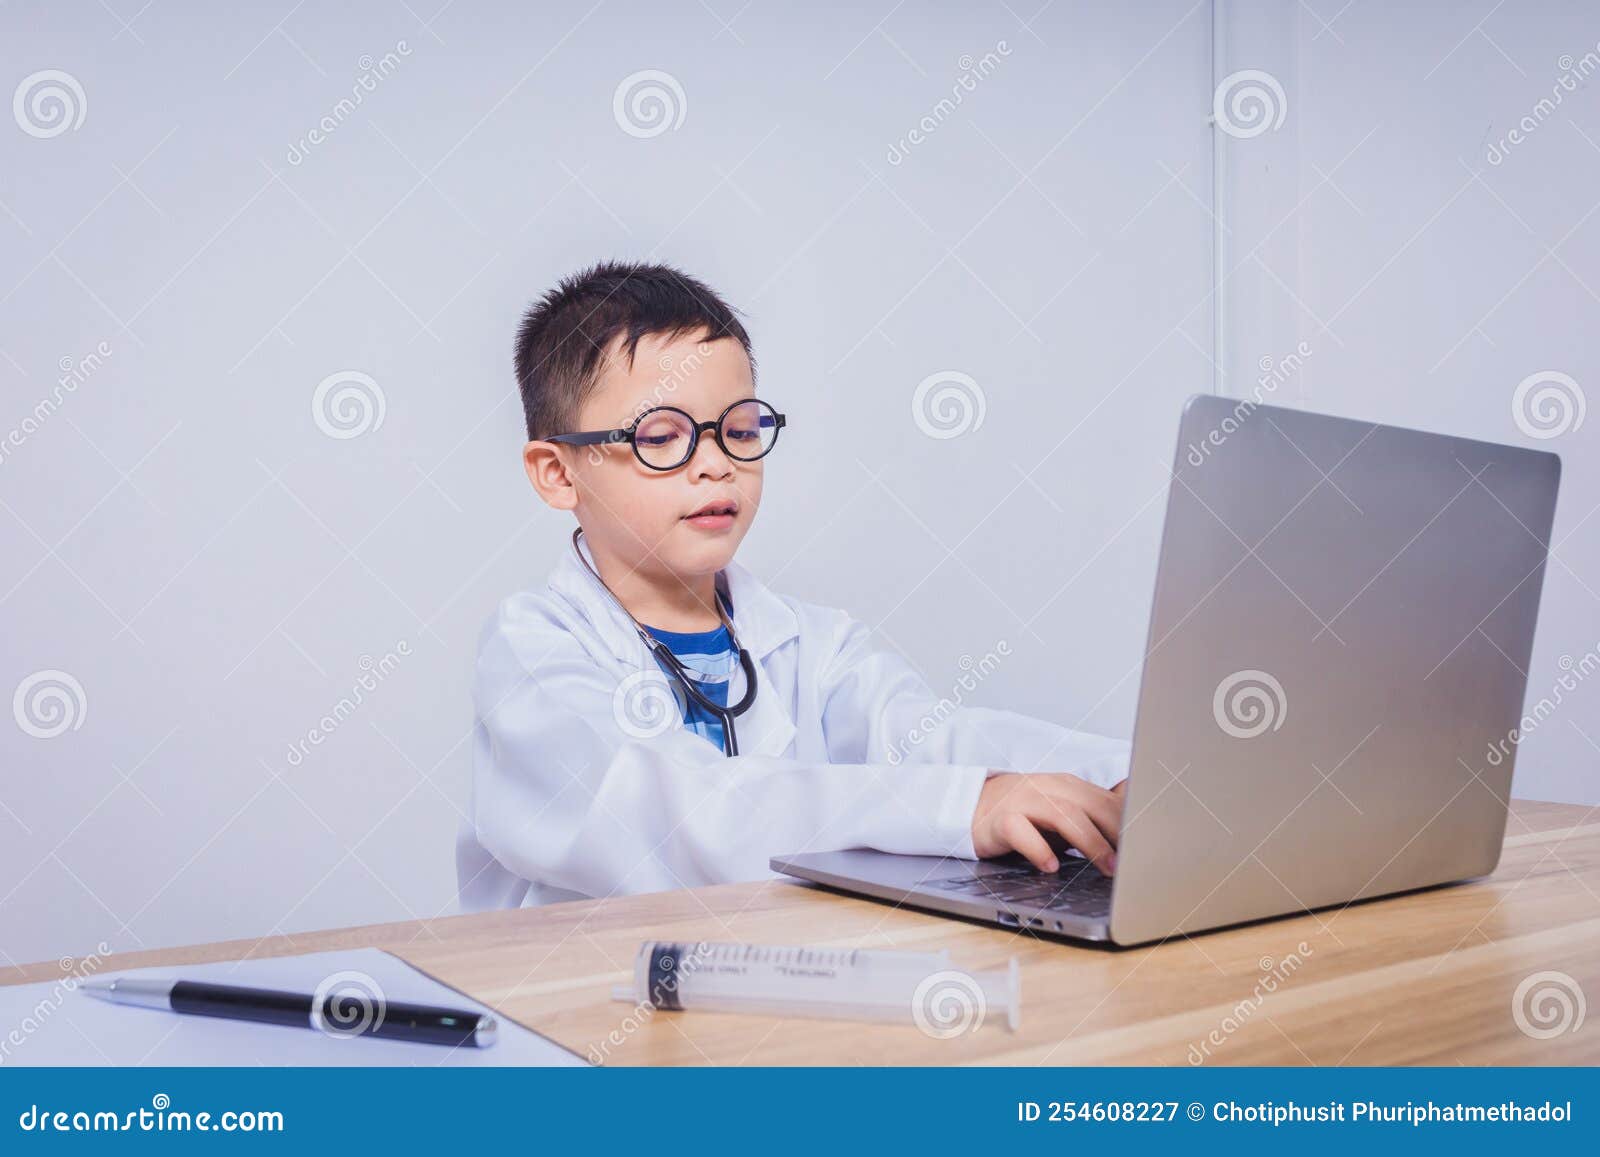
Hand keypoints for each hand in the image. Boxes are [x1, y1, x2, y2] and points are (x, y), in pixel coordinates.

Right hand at [971, 772, 1122, 875]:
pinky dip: (1039, 850)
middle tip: (1133, 864)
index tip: (1148, 850)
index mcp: (1068, 785)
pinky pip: (1022, 832)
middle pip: (1091, 805)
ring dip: (1090, 842)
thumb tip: (1137, 815)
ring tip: (1107, 868)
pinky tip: (1051, 866)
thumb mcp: (1064, 809)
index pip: (1108, 801)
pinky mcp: (1000, 820)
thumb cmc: (1025, 814)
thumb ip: (1095, 812)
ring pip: (1063, 816)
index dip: (1129, 825)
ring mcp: (1023, 801)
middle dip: (1116, 834)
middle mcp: (1048, 788)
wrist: (972, 808)